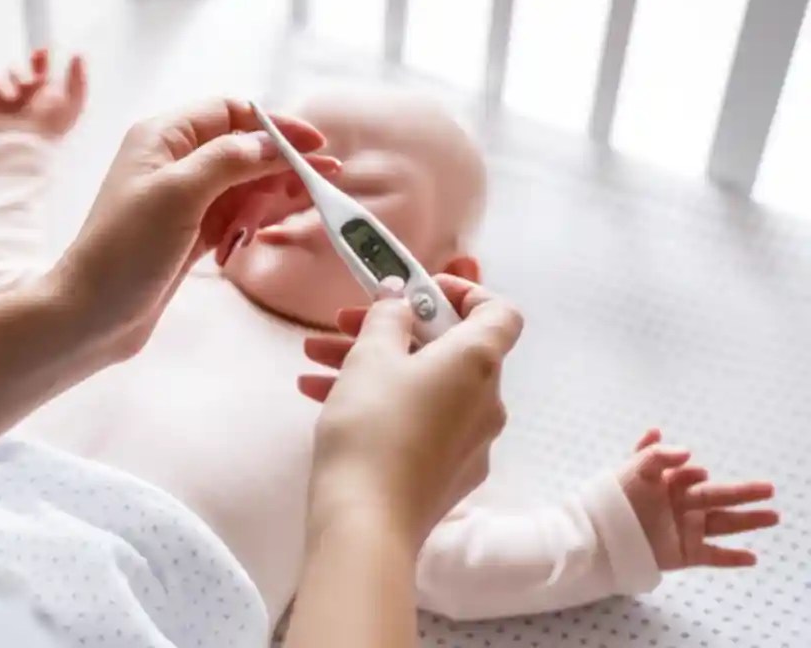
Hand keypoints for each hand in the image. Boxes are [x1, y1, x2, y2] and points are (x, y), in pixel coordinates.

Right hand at [0, 48, 86, 138]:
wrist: (29, 154)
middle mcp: (22, 93)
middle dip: (20, 72)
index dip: (39, 57)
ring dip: (1, 84)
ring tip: (12, 98)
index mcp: (42, 89)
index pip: (38, 63)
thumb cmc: (54, 131)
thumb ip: (78, 79)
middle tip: (28, 84)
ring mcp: (2, 102)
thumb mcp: (72, 104)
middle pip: (14, 69)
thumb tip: (79, 52)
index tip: (41, 54)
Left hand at [51, 98, 339, 359]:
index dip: (275, 125)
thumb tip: (271, 142)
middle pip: (243, 149)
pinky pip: (233, 217)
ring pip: (242, 186)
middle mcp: (171, 162)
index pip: (230, 113)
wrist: (90, 315)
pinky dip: (253, 221)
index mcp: (162, 137)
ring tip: (309, 203)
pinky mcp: (188, 236)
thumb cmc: (124, 250)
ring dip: (273, 193)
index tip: (315, 143)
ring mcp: (181, 201)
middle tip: (327, 178)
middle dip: (283, 163)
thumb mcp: (178, 192)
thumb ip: (229, 160)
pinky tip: (270, 228)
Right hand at [299, 275, 523, 551]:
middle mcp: (487, 401)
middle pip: (450, 348)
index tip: (416, 291)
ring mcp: (472, 442)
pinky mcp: (448, 473)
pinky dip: (384, 403)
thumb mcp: (370, 355)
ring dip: (375, 365)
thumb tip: (400, 300)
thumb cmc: (371, 426)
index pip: (499, 311)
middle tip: (344, 323)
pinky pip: (421, 422)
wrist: (367, 522)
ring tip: (314, 361)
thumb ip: (388, 316)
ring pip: (426, 386)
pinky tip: (324, 399)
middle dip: (394, 330)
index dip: (462, 292)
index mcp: (479, 362)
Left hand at [619, 428, 777, 569]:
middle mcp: (681, 505)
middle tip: (770, 487)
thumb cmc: (612, 498)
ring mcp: (685, 529)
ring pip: (724, 524)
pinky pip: (713, 556)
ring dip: (749, 520)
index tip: (696, 472)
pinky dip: (732, 558)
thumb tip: (687, 451)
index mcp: (669, 483)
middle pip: (719, 497)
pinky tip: (753, 557)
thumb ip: (657, 455)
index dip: (693, 473)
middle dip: (745, 492)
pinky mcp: (684, 554)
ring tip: (774, 516)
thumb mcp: (633, 470)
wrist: (596, 536)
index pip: (691, 475)